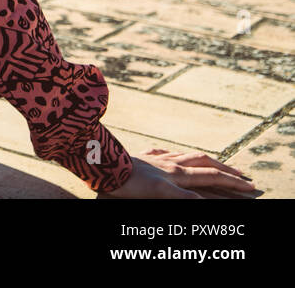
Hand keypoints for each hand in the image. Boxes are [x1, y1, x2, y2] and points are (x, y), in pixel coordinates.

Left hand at [101, 148, 256, 197]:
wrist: (102, 165)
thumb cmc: (128, 182)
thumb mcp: (159, 192)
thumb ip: (185, 197)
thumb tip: (208, 201)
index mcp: (178, 173)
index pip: (212, 177)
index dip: (232, 183)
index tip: (251, 187)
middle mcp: (171, 163)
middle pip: (205, 164)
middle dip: (226, 170)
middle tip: (243, 176)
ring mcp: (157, 158)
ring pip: (188, 156)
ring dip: (206, 160)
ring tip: (216, 162)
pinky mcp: (143, 156)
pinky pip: (163, 153)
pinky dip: (175, 155)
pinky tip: (172, 155)